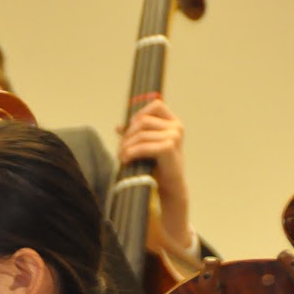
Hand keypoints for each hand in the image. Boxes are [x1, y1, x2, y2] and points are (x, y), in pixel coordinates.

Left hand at [117, 98, 191, 252]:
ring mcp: (174, 137)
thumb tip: (118, 127)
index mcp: (173, 123)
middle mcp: (176, 127)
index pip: (156, 105)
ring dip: (126, 147)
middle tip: (121, 150)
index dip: (139, 114)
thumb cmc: (157, 167)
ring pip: (140, 134)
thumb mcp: (146, 147)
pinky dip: (131, 153)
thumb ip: (135, 135)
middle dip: (127, 136)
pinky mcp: (169, 148)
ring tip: (122, 158)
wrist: (168, 188)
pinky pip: (143, 146)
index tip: (130, 130)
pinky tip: (126, 161)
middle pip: (142, 121)